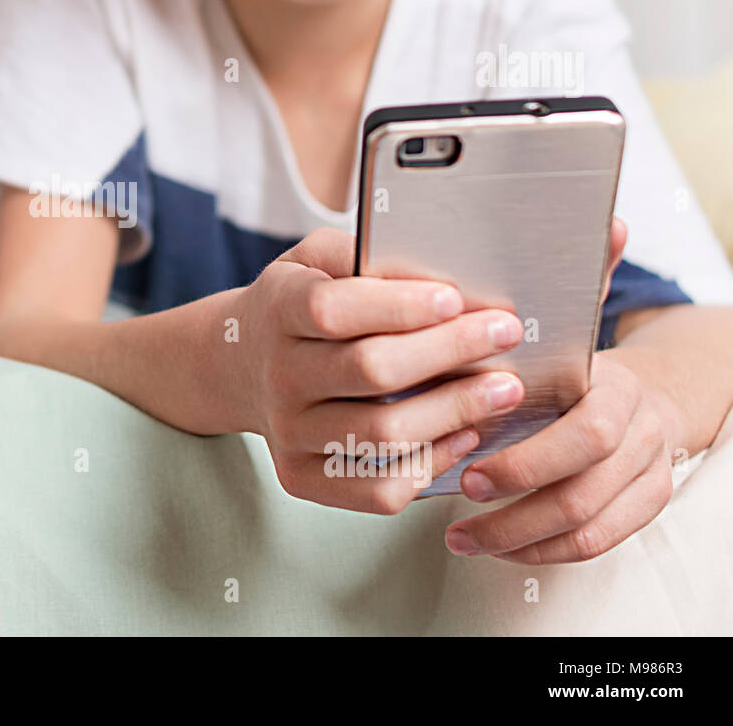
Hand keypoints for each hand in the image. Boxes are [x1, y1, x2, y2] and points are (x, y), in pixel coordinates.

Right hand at [233, 227, 526, 513]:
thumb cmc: (303, 301)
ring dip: (455, 412)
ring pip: (381, 435)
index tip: (455, 298)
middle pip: (370, 371)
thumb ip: (371, 258)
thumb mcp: (319, 259)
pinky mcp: (300, 477)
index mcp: (278, 310)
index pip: (333, 310)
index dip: (398, 306)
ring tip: (505, 389)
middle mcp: (278, 375)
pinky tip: (464, 437)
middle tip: (507, 333)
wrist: (240, 364)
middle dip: (449, 351)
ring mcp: (287, 432)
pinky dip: (430, 465)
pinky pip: (376, 489)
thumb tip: (448, 283)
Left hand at [444, 354, 678, 563]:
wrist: (637, 394)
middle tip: (458, 528)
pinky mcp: (649, 505)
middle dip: (512, 520)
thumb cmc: (574, 378)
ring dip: (519, 544)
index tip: (469, 479)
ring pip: (588, 531)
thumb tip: (438, 407)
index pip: (586, 435)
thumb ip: (503, 381)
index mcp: (616, 389)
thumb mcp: (546, 363)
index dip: (525, 465)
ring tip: (467, 541)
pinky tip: (504, 547)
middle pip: (581, 495)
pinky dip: (544, 552)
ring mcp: (652, 474)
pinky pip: (596, 544)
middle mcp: (642, 434)